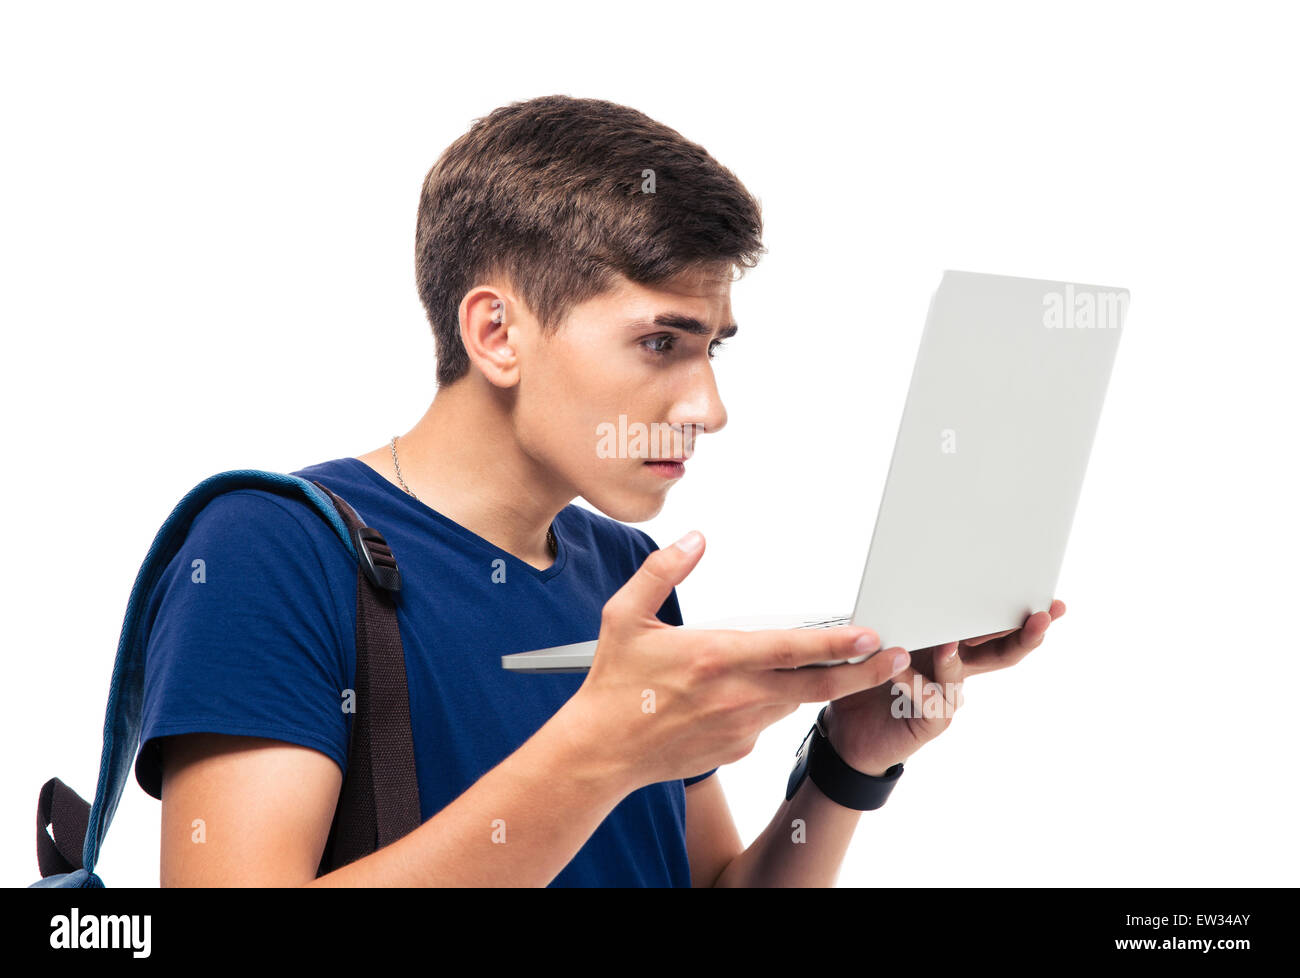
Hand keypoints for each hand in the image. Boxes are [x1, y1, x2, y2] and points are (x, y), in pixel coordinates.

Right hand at [568, 531, 912, 789]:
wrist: (601, 752)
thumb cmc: (613, 684)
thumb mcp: (624, 615)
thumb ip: (662, 571)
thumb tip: (695, 538)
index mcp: (716, 659)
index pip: (792, 650)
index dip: (837, 643)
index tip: (871, 635)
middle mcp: (736, 696)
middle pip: (816, 686)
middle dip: (863, 672)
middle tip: (896, 656)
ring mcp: (740, 727)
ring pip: (794, 700)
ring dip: (815, 683)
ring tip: (837, 663)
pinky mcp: (736, 749)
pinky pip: (768, 719)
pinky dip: (773, 702)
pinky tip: (753, 690)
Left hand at [823, 600, 1066, 775]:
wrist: (850, 730)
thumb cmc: (870, 674)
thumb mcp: (883, 634)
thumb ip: (900, 613)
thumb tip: (907, 574)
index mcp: (953, 642)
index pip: (991, 624)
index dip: (1018, 611)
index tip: (1048, 596)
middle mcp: (957, 668)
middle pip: (1000, 651)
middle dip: (1024, 633)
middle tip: (1044, 615)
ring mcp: (948, 695)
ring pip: (960, 674)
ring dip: (953, 656)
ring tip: (948, 641)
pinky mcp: (931, 719)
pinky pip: (926, 697)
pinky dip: (912, 681)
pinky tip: (898, 668)